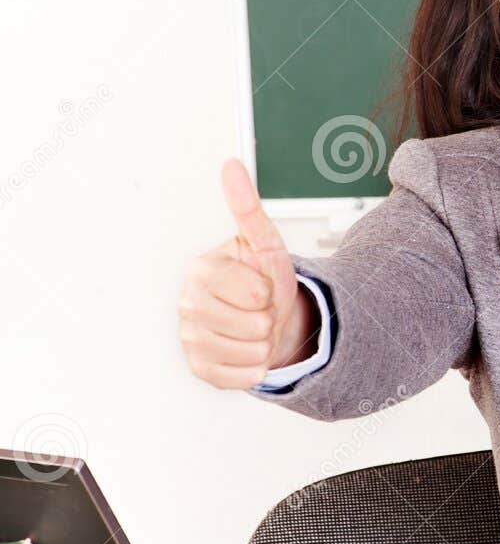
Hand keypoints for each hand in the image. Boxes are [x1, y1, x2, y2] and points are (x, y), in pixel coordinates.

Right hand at [177, 160, 316, 388]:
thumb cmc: (263, 280)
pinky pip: (240, 377)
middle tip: (259, 308)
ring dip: (265, 342)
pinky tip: (248, 351)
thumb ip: (248, 208)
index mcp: (200, 271)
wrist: (266, 318)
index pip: (254, 293)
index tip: (260, 285)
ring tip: (255, 327)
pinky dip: (255, 367)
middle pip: (254, 324)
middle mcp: (187, 304)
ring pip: (250, 351)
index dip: (269, 291)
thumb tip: (231, 166)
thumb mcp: (265, 244)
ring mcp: (189, 337)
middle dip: (268, 317)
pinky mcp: (198, 366)